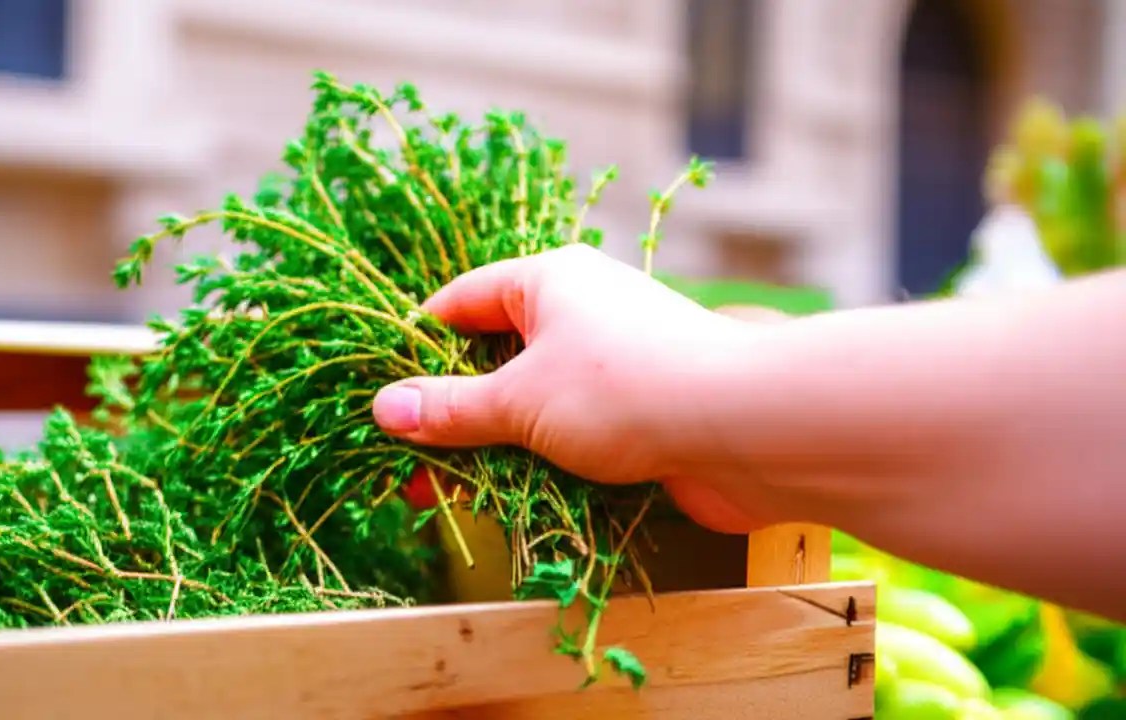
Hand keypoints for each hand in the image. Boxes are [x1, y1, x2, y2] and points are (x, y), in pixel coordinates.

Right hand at [371, 244, 781, 532]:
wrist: (749, 429)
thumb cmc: (624, 390)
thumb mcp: (520, 399)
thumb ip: (451, 409)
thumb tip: (384, 407)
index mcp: (548, 282)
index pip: (461, 303)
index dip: (417, 346)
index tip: (380, 393)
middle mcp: (580, 314)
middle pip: (494, 360)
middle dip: (449, 414)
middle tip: (405, 464)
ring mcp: (613, 365)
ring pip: (532, 405)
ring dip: (490, 448)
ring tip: (441, 494)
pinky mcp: (640, 414)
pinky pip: (570, 435)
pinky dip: (537, 463)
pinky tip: (505, 499)